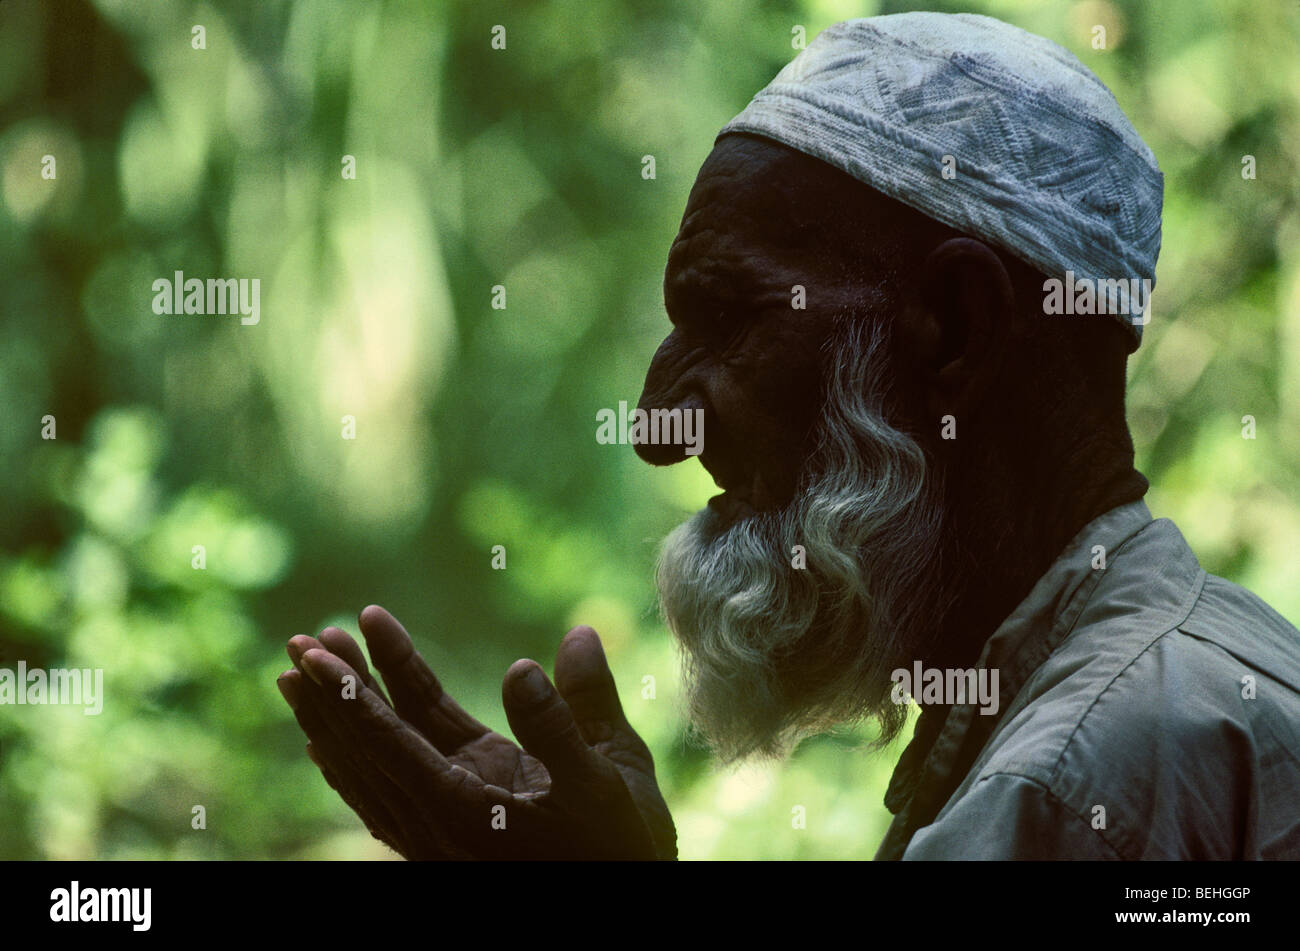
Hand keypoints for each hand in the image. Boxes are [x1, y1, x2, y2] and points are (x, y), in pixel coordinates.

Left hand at [276, 605, 675, 859]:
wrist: (624, 894)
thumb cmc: (622, 847)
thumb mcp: (612, 778)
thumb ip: (577, 714)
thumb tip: (573, 639)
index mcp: (467, 815)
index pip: (393, 748)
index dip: (354, 699)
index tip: (319, 658)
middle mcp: (441, 823)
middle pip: (368, 752)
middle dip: (334, 694)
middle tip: (301, 642)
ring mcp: (445, 818)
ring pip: (377, 759)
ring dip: (344, 707)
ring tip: (316, 654)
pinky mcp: (459, 811)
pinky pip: (396, 773)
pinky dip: (363, 742)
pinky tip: (341, 716)